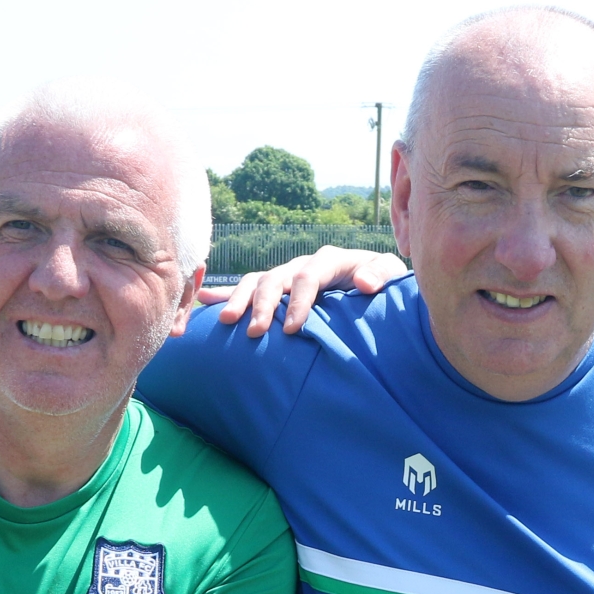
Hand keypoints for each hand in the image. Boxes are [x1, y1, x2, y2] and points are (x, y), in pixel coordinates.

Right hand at [201, 247, 407, 338]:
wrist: (374, 279)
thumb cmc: (382, 281)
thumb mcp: (390, 274)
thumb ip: (381, 274)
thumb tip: (364, 283)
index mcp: (329, 260)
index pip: (308, 277)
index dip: (298, 301)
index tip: (292, 329)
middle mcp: (302, 264)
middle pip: (275, 279)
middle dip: (263, 305)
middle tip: (254, 332)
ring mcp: (286, 275)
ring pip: (256, 282)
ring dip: (239, 300)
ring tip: (227, 322)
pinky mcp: (276, 286)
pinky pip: (246, 287)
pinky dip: (224, 293)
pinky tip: (203, 302)